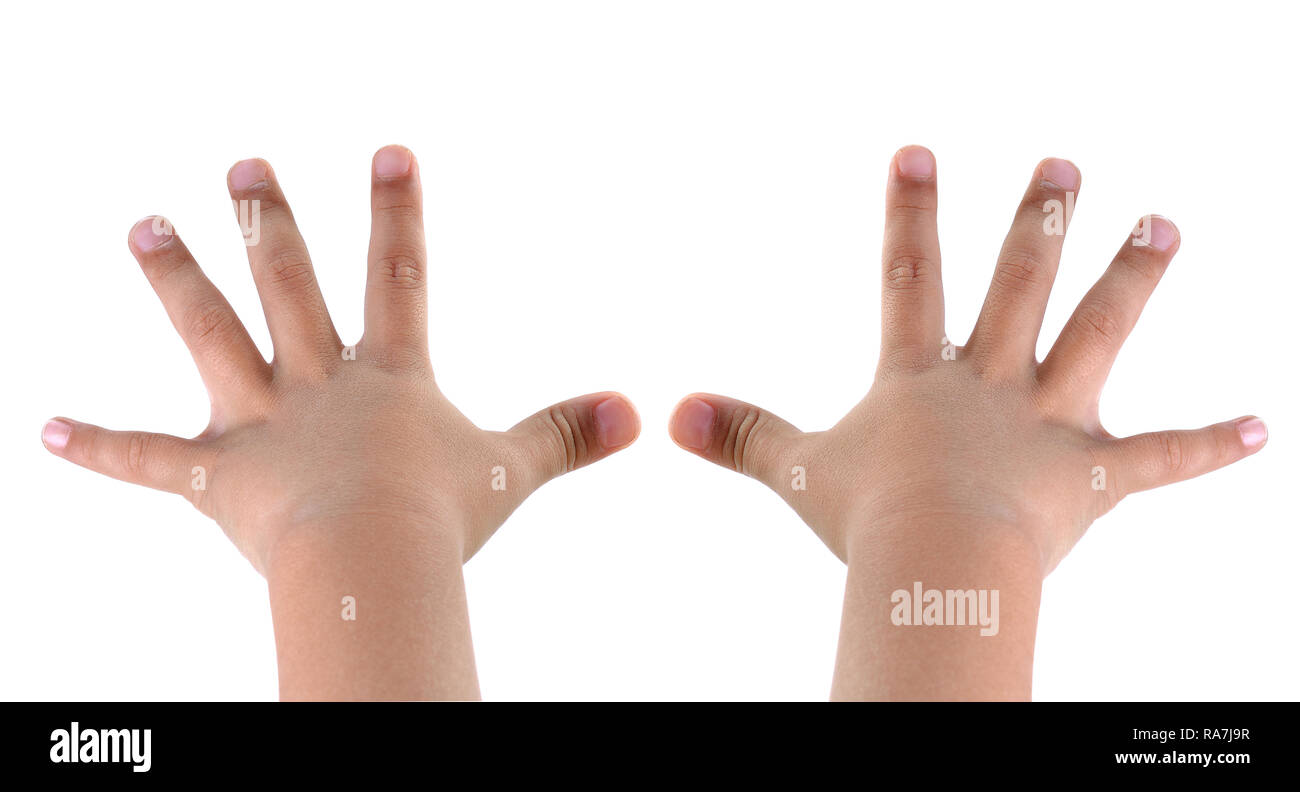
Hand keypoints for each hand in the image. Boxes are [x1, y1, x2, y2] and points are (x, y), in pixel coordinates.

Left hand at [42, 145, 639, 697]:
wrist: (371, 557)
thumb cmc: (442, 516)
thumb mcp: (514, 469)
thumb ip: (570, 434)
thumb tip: (640, 410)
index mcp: (389, 376)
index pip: (400, 275)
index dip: (398, 212)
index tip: (388, 152)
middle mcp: (318, 384)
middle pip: (289, 286)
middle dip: (268, 222)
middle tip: (241, 166)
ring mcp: (263, 426)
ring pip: (212, 338)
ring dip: (176, 280)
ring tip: (139, 225)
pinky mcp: (220, 480)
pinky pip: (152, 461)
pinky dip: (102, 447)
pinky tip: (48, 428)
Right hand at [668, 146, 1264, 697]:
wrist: (939, 559)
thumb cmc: (867, 518)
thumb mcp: (796, 472)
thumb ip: (741, 436)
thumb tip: (669, 413)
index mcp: (920, 378)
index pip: (909, 278)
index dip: (911, 213)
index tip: (920, 153)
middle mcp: (991, 383)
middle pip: (1019, 285)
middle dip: (1039, 222)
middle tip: (1065, 167)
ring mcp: (1047, 423)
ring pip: (1098, 336)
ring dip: (1133, 277)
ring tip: (1165, 224)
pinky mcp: (1092, 477)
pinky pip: (1160, 460)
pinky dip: (1210, 445)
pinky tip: (1261, 427)